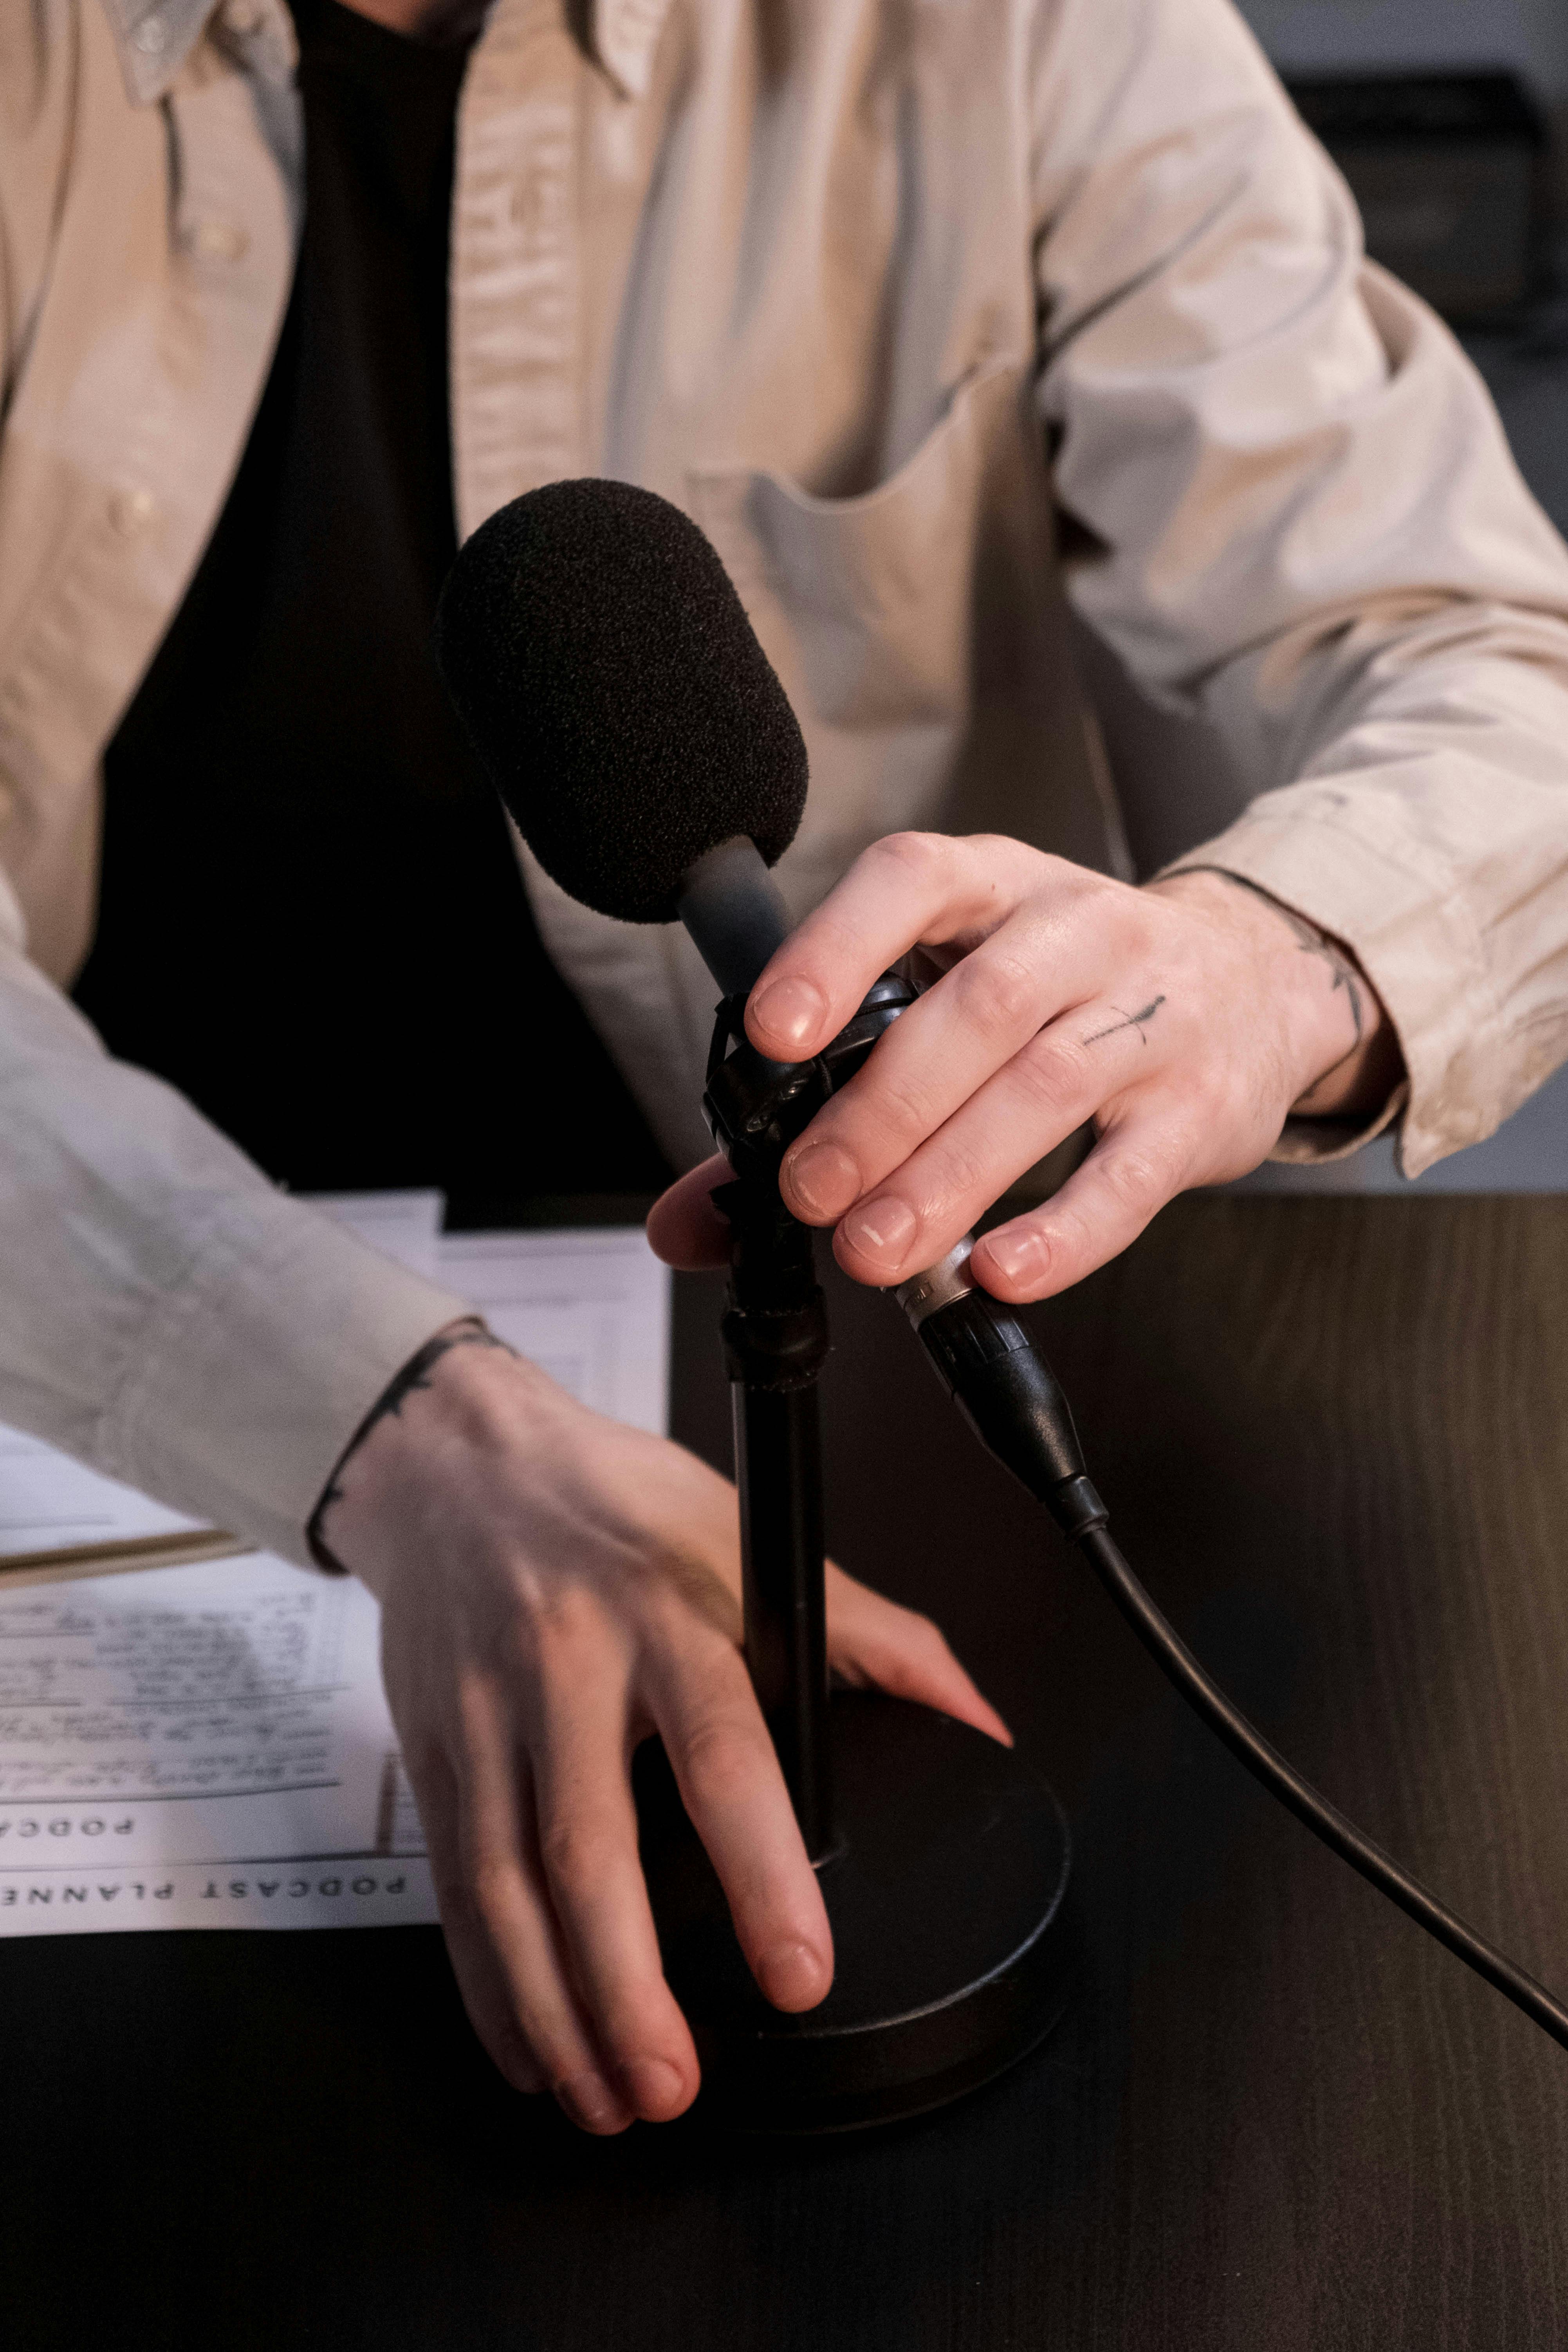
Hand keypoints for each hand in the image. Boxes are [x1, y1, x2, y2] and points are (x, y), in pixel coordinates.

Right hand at [319, 1328, 1007, 2133]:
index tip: (796, 1968)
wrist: (462, 1462)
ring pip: (507, 1887)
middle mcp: (569, 1668)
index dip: (760, 1870)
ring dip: (556, 2010)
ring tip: (608, 2096)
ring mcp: (488, 1713)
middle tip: (674, 2085)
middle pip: (591, 1848)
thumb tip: (977, 1718)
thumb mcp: (751, 1537)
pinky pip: (454, 1886)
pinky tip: (529, 2049)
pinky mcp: (434, 1750)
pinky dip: (488, 1984)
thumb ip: (876, 1634)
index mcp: (668, 1618)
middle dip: (628, 1987)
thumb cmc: (618, 1503)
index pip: (721, 1755)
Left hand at [648, 839, 1402, 1298]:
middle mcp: (1076, 933)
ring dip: (950, 1178)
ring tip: (875, 1250)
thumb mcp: (948, 995)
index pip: (911, 883)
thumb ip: (814, 1102)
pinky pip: (1129, 1176)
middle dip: (881, 1109)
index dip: (836, 951)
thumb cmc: (1066, 993)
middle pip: (976, 1010)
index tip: (773, 1034)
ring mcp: (1150, 1016)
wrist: (1257, 984)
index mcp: (994, 887)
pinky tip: (997, 1275)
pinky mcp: (1199, 1108)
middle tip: (809, 1192)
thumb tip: (687, 1223)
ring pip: (1045, 1088)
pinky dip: (1061, 1233)